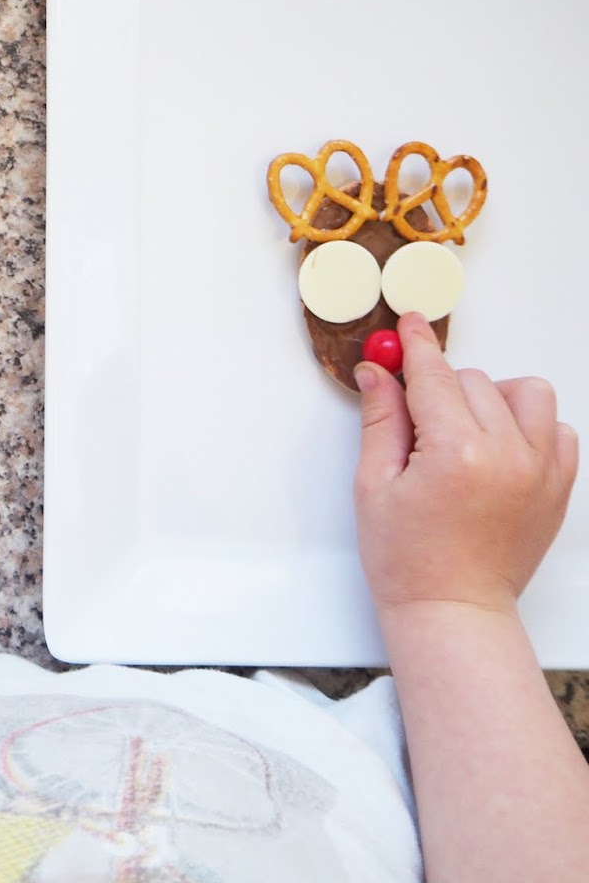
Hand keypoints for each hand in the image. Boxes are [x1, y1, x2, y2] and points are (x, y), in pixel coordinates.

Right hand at [354, 312, 578, 615]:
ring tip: (465, 429)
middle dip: (440, 389)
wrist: (453, 607)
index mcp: (456, 453)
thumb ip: (382, 419)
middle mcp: (508, 455)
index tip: (410, 326)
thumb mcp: (374, 484)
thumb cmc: (407, 558)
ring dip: (492, 398)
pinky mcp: (560, 486)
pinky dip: (530, 426)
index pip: (434, 376)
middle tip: (416, 421)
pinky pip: (558, 428)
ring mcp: (542, 471)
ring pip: (526, 393)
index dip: (416, 347)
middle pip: (474, 381)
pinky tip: (497, 448)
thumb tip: (378, 372)